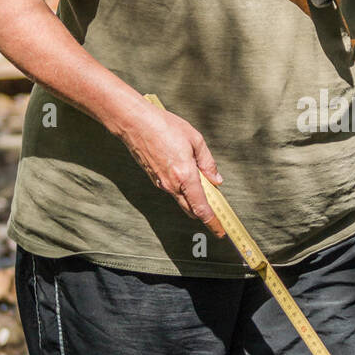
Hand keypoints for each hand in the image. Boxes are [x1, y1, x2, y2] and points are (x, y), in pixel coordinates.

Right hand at [119, 99, 225, 237]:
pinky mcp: (154, 179)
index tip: (220, 231)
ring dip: (194, 201)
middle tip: (218, 214)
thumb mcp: (195, 139)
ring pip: (182, 200)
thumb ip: (207, 162)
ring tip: (206, 193)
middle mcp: (172, 185)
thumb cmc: (164, 126)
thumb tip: (216, 179)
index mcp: (185, 175)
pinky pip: (173, 191)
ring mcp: (161, 183)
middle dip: (205, 214)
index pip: (201, 207)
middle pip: (191, 210)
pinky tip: (188, 179)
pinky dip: (183, 191)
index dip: (212, 221)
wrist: (134, 123)